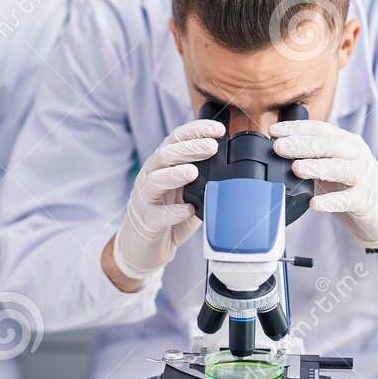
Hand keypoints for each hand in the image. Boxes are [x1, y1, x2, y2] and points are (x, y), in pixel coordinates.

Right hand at [109, 118, 224, 283]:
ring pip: (154, 180)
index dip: (196, 130)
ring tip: (193, 172)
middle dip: (189, 148)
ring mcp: (144, 199)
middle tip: (212, 147)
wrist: (142, 248)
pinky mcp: (145, 221)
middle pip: (165, 154)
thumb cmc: (167, 216)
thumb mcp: (187, 193)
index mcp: (162, 166)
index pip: (176, 139)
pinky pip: (157, 215)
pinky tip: (188, 210)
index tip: (219, 130)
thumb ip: (204, 180)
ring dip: (174, 174)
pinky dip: (173, 212)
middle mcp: (150, 176)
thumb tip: (235, 170)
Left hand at [270, 119, 377, 249]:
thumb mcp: (333, 160)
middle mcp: (355, 154)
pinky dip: (330, 201)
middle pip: (328, 146)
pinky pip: (345, 200)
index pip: (319, 129)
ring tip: (296, 168)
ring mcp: (362, 176)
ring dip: (317, 167)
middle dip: (301, 145)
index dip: (296, 128)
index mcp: (345, 141)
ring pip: (339, 169)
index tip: (274, 131)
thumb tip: (277, 150)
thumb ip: (311, 154)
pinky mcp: (363, 200)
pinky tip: (314, 203)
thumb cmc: (348, 180)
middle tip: (279, 147)